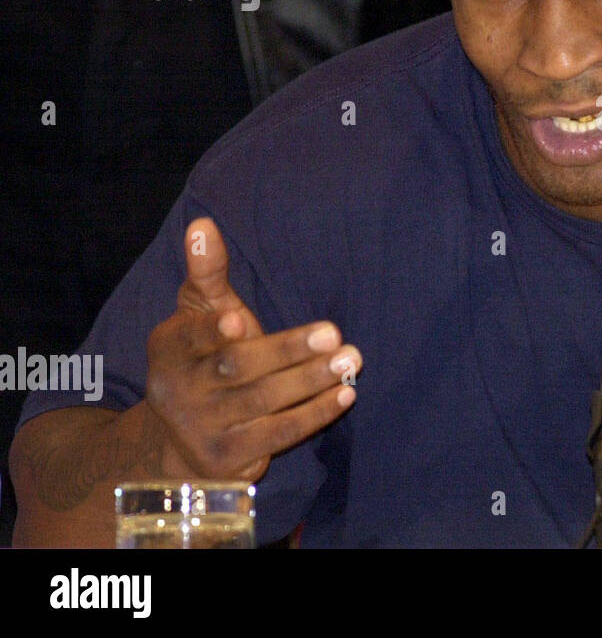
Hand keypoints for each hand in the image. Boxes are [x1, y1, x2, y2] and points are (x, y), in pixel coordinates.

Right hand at [144, 217, 362, 481]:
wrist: (189, 439)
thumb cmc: (207, 358)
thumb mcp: (202, 313)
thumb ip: (207, 272)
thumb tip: (203, 223)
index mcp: (168, 348)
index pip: (189, 337)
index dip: (211, 330)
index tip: (238, 320)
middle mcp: (176, 390)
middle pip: (237, 367)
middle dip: (287, 349)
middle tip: (333, 333)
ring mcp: (200, 428)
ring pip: (263, 400)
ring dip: (311, 380)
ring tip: (351, 358)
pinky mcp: (227, 459)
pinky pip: (278, 433)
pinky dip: (314, 414)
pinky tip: (345, 394)